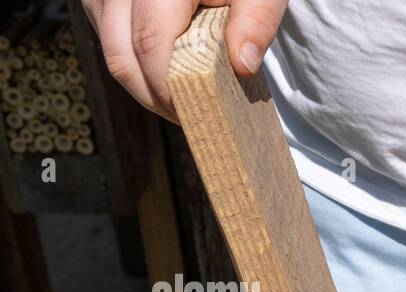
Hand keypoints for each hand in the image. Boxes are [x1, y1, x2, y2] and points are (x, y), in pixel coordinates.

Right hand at [82, 0, 285, 119]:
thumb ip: (255, 22)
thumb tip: (242, 66)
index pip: (150, 44)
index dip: (168, 89)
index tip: (195, 113)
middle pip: (122, 57)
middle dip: (154, 97)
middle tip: (189, 116)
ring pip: (112, 54)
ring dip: (143, 84)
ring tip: (181, 98)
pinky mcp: (101, 0)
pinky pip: (110, 42)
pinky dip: (136, 66)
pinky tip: (168, 75)